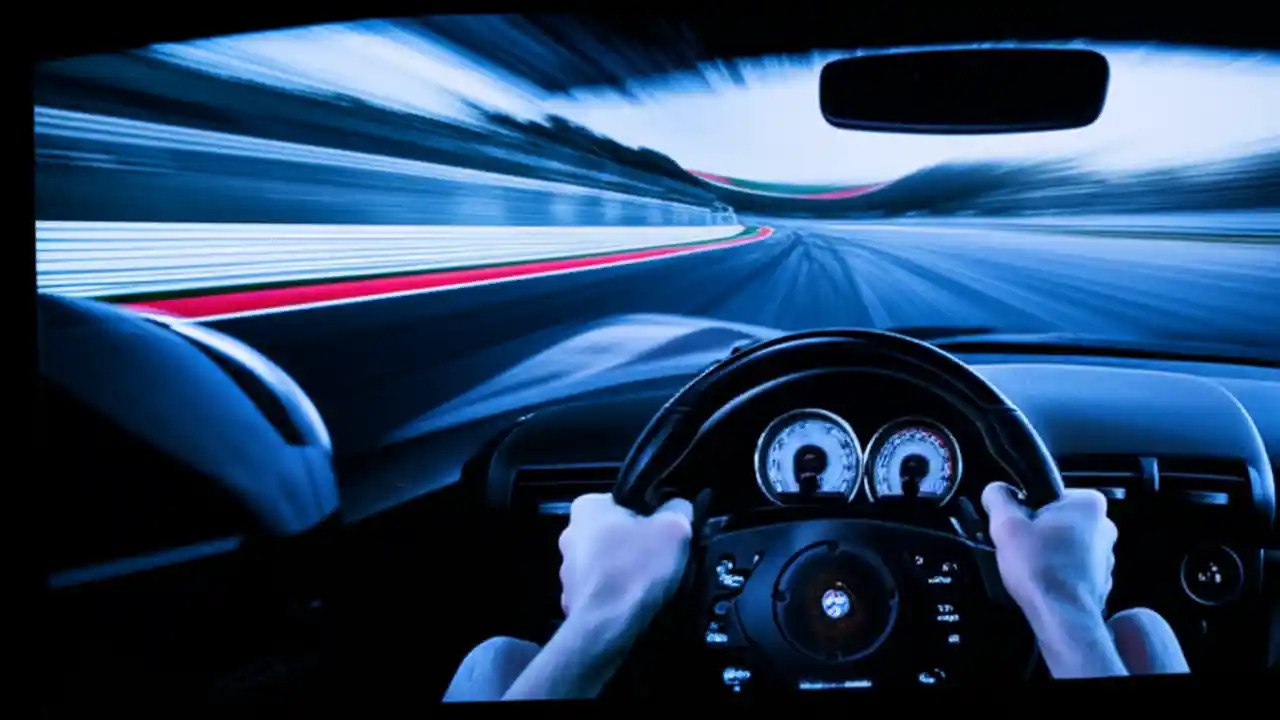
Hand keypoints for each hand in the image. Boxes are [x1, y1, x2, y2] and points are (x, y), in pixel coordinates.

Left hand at [503, 495, 694, 700]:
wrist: (607, 626)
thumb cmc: (636, 568)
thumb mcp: (674, 527)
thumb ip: (678, 508)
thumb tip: (678, 508)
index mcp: (586, 506)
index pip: (624, 502)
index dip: (649, 516)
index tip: (664, 533)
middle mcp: (569, 534)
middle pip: (615, 533)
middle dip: (636, 545)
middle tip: (660, 559)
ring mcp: (567, 570)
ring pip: (607, 563)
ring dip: (625, 571)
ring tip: (649, 585)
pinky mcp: (572, 599)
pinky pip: (601, 591)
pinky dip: (616, 595)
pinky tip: (633, 602)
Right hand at [983, 482, 1116, 618]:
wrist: (1063, 617)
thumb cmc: (1040, 568)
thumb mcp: (1006, 524)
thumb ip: (998, 497)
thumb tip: (996, 490)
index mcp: (1088, 503)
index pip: (1050, 493)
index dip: (1028, 507)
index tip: (1017, 523)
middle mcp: (1105, 525)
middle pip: (1058, 519)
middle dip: (1039, 530)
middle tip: (1019, 544)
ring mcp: (1107, 554)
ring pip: (1067, 544)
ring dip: (1049, 551)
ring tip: (1030, 565)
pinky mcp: (1102, 578)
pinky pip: (1074, 567)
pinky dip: (1059, 571)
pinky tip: (1043, 580)